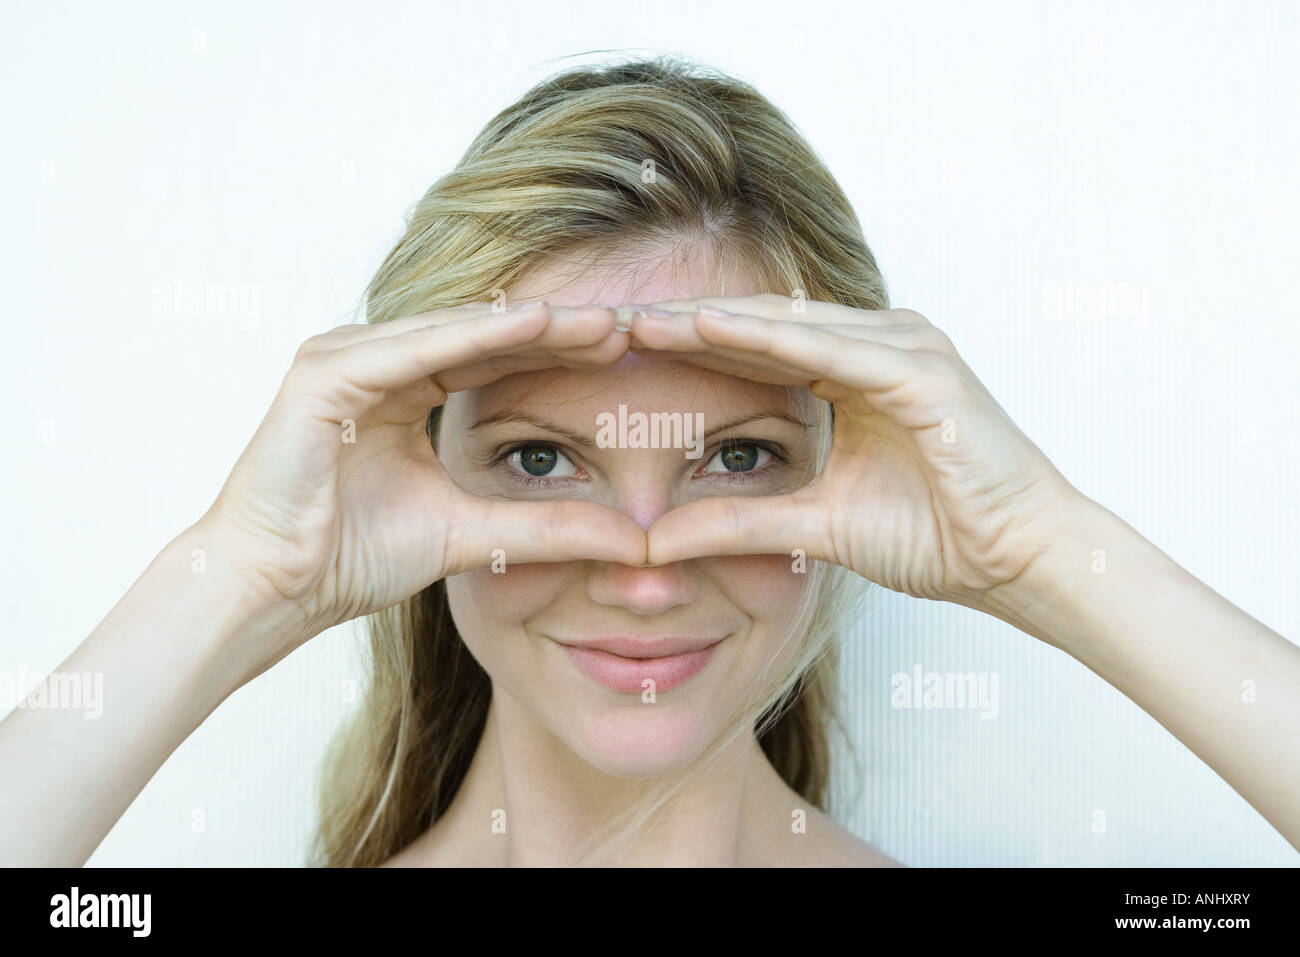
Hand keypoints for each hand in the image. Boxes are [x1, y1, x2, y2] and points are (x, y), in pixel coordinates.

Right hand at [200, 301, 647, 661]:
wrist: (275, 591)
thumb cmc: (352, 560)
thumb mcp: (473, 535)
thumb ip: (547, 529)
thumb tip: (634, 541)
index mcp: (403, 389)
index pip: (496, 360)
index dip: (561, 354)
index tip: (630, 354)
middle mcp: (375, 362)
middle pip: (485, 337)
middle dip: (559, 331)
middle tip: (635, 324)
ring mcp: (346, 358)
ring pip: (458, 332)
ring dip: (533, 325)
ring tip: (603, 321)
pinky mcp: (325, 373)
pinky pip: (415, 348)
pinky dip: (476, 336)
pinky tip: (536, 324)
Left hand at [629, 294, 1088, 609]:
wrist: (1018, 562)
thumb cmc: (936, 536)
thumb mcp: (815, 525)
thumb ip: (741, 522)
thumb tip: (657, 540)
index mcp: (854, 371)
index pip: (753, 347)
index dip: (684, 346)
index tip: (612, 350)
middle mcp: (877, 344)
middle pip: (760, 323)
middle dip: (682, 322)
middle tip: (601, 319)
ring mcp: (903, 348)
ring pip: (788, 324)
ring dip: (710, 320)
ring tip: (636, 317)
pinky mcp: (923, 371)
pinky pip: (832, 348)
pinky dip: (769, 338)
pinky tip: (708, 328)